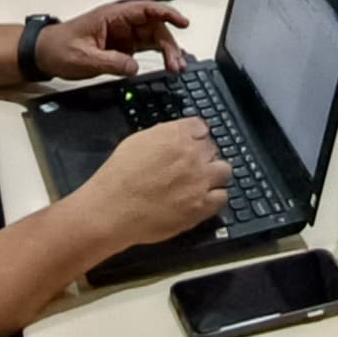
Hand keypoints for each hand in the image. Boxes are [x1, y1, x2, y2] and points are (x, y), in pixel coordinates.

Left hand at [39, 0, 192, 78]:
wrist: (43, 54)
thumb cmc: (59, 48)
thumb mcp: (84, 58)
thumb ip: (111, 62)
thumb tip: (135, 67)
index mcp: (112, 16)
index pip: (146, 9)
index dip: (167, 14)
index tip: (183, 22)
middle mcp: (121, 22)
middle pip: (155, 27)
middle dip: (169, 43)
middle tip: (177, 64)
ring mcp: (123, 34)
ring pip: (154, 38)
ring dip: (167, 52)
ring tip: (176, 68)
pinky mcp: (123, 46)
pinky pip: (146, 48)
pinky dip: (159, 57)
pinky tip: (167, 66)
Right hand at [77, 117, 228, 248]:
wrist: (112, 209)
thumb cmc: (118, 176)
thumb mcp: (137, 141)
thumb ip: (163, 136)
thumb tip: (175, 137)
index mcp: (176, 135)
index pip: (201, 127)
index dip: (196, 137)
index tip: (192, 144)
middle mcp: (193, 154)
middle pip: (213, 148)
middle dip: (203, 156)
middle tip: (191, 167)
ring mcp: (200, 180)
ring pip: (224, 170)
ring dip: (215, 174)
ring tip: (201, 183)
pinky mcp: (202, 206)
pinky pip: (222, 196)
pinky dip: (214, 197)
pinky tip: (201, 200)